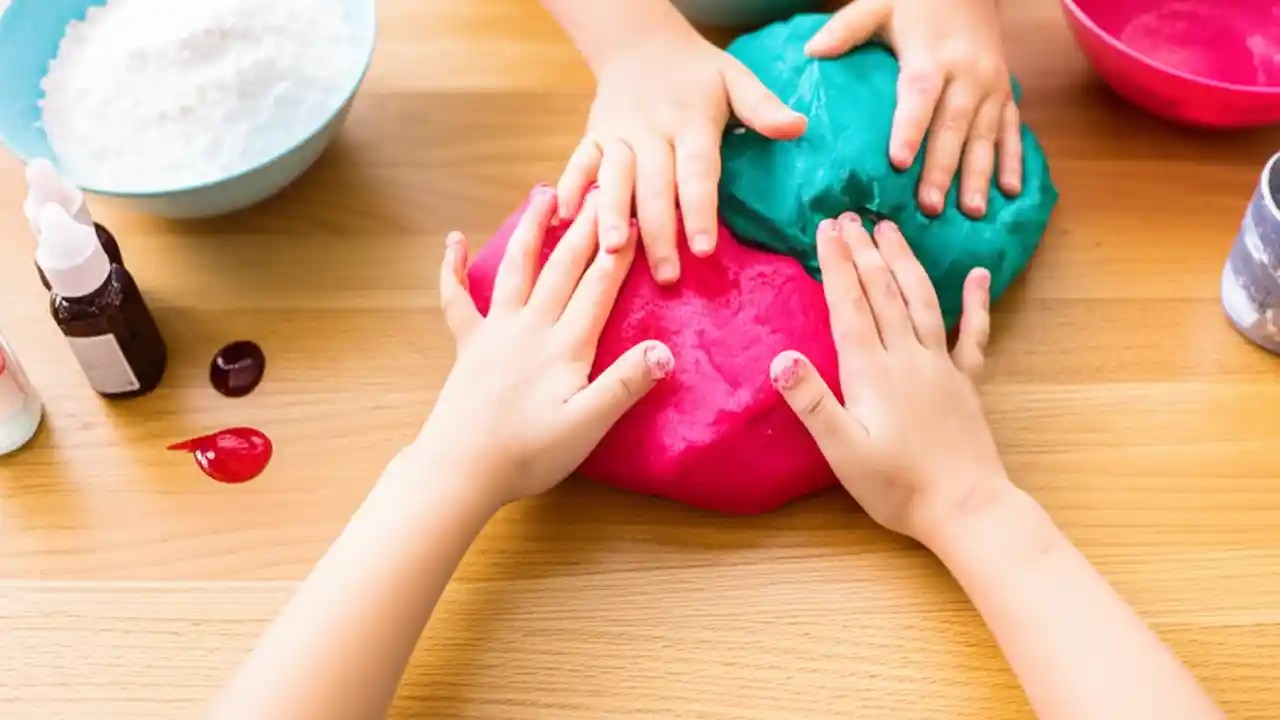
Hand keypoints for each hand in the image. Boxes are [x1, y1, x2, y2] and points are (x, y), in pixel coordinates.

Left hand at [421, 187, 674, 503]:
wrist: (460, 469)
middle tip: (601, 184)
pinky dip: (453, 268)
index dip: (620, 251)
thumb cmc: (528, 454)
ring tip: (545, 192)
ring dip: (531, 228)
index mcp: (565, 345)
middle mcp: (531, 327)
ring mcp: (496, 332)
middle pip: (563, 265)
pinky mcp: (469, 345)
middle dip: (586, 224)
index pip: (600, 287)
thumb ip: (624, 384)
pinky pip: (457, 299)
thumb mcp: (587, 425)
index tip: (636, 214)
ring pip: (517, 267)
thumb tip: (665, 350)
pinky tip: (454, 240)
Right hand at [557, 30, 806, 284]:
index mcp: (691, 121)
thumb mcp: (735, 78)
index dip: (698, 209)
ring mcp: (618, 133)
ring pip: (614, 179)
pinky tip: (565, 219)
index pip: (696, 171)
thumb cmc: (697, 73)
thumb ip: (762, 107)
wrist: (640, 43)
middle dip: (658, 232)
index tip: (703, 248)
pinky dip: (570, 188)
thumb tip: (798, 127)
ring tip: (612, 252)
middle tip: (667, 276)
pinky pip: (579, 163)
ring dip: (610, 215)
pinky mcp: (593, 135)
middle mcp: (652, 130)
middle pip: (654, 186)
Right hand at [770, 214, 1008, 542]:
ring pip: (921, 300)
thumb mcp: (843, 450)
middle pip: (883, 292)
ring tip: (889, 229)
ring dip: (904, 261)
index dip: (836, 265)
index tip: (826, 228)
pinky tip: (976, 275)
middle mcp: (907, 357)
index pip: (850, 306)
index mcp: (872, 371)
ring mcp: (941, 366)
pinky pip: (972, 333)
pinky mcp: (966, 381)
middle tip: (849, 216)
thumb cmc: (896, 486)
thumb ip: (812, 401)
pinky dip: (974, 301)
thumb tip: (780, 358)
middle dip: (863, 252)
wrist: (966, 508)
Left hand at [806, 0, 1021, 218]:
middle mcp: (967, 74)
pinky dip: (1013, 160)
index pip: (920, 96)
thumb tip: (811, 52)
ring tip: (972, 211)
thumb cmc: (917, 0)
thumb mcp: (879, 4)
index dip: (910, 128)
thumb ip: (848, 29)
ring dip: (979, 174)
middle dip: (943, 168)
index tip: (898, 161)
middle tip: (931, 207)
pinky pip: (1011, 129)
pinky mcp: (1005, 92)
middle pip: (953, 126)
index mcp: (932, 56)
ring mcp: (991, 85)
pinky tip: (1009, 192)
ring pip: (985, 135)